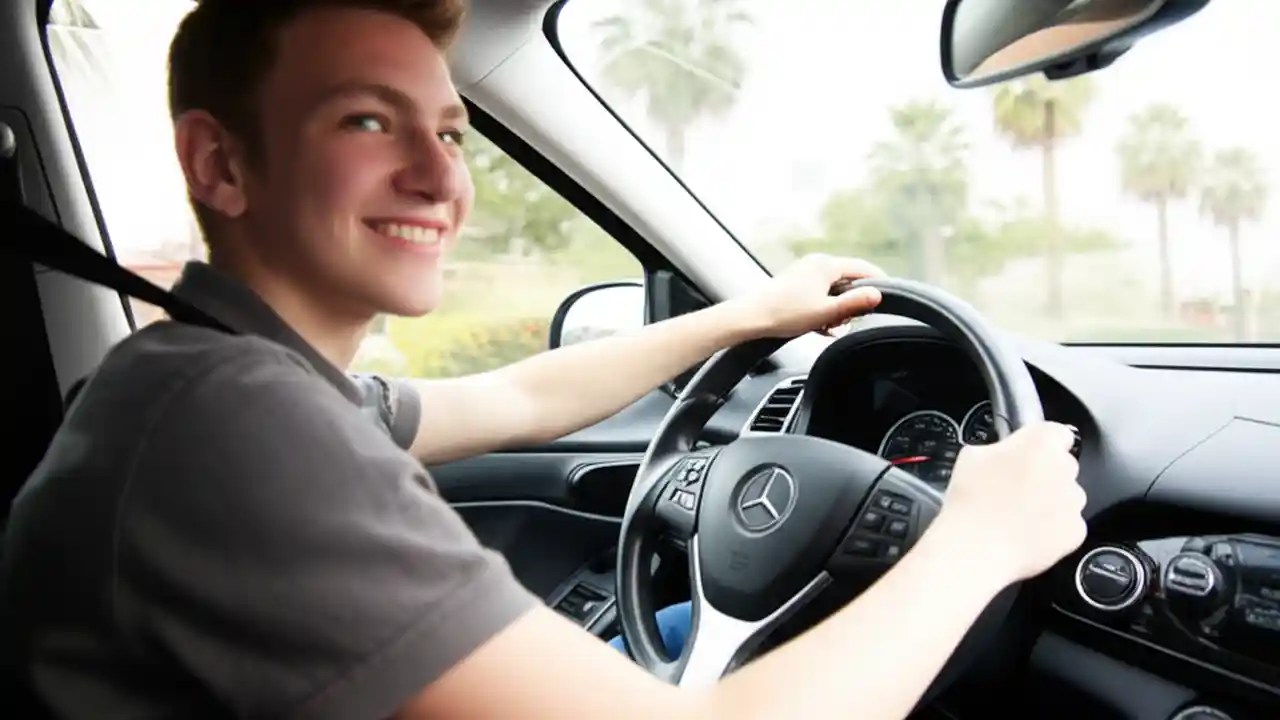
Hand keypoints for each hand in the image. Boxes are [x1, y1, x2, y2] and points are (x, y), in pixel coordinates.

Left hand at [741, 253, 885, 338]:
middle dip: (853, 301)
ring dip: (837, 308)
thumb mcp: (825, 312)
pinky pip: (820, 294)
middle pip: (848, 280)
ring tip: (830, 326)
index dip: (879, 282)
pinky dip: (825, 308)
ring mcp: (805, 272)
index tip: (890, 295)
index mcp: (826, 264)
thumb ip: (854, 304)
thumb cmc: (784, 313)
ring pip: (834, 289)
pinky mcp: (796, 284)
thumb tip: (878, 295)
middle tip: (849, 320)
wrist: (750, 317)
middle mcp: (816, 263)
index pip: (863, 268)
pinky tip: (820, 326)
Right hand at [930, 421, 1086, 585]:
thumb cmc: (970, 498)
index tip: (1029, 453)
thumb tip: (1003, 454)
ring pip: (1067, 496)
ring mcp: (1073, 502)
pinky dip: (1052, 529)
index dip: (1042, 443)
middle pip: (1063, 465)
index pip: (1058, 433)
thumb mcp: (972, 456)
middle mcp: (1064, 469)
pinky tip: (1027, 533)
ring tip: (1019, 514)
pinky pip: (1067, 525)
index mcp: (1040, 442)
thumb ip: (999, 449)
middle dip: (1045, 473)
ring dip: (1050, 501)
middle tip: (1016, 486)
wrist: (976, 548)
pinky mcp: (1076, 531)